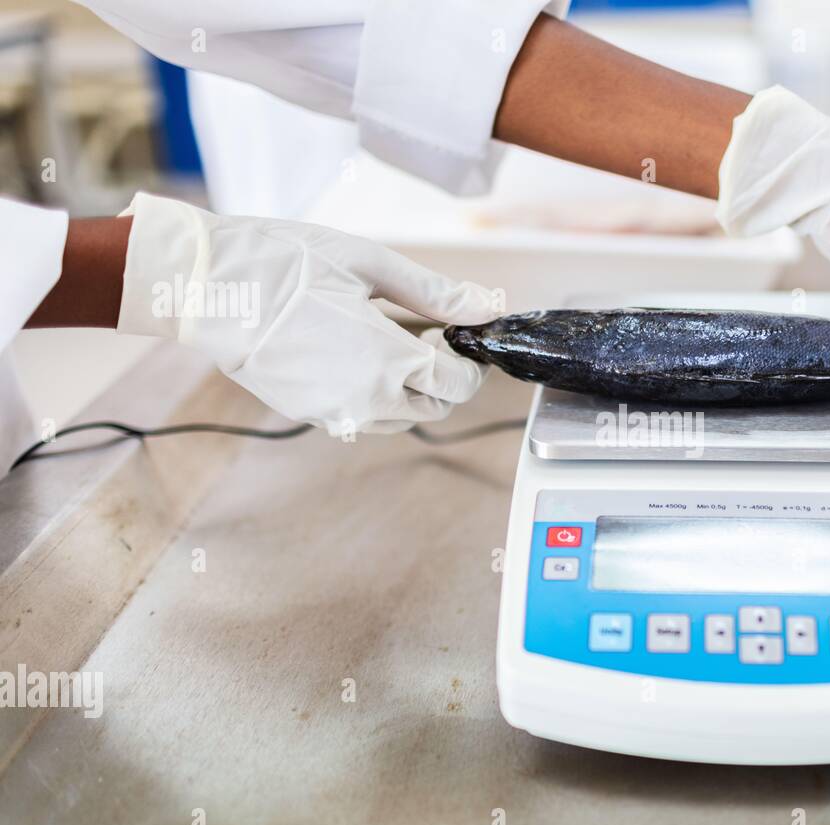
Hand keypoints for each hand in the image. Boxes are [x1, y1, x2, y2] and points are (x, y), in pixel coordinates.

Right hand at [116, 193, 493, 434]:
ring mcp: (337, 414)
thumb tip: (487, 305)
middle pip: (435, 406)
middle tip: (429, 334)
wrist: (205, 288)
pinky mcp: (311, 415)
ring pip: (400, 418)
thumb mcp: (370, 265)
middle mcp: (367, 400)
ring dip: (411, 389)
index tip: (458, 332)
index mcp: (389, 361)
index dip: (469, 360)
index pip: (460, 384)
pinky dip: (376, 395)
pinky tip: (357, 354)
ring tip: (391, 342)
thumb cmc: (284, 264)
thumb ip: (436, 293)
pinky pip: (363, 418)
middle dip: (444, 376)